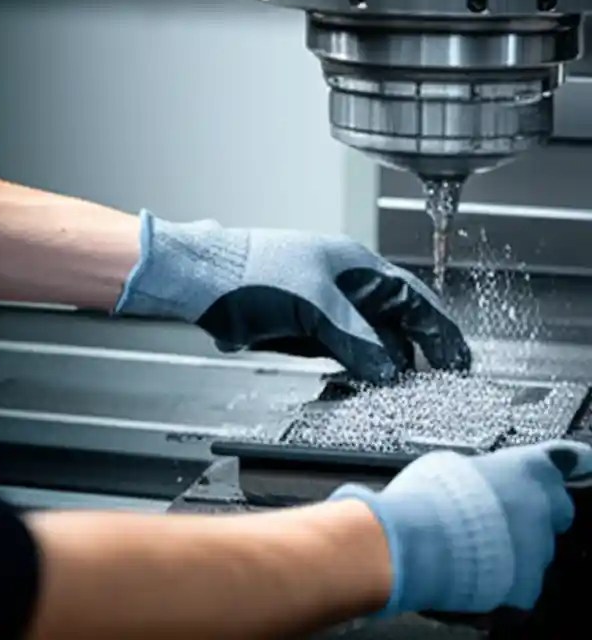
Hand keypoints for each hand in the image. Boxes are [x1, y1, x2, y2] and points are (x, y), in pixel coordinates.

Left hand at [114, 211, 470, 383]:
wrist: (201, 281)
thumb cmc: (251, 273)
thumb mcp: (313, 305)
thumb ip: (354, 337)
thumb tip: (389, 369)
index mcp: (356, 267)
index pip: (413, 299)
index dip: (440, 331)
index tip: (460, 360)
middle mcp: (345, 287)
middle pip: (395, 323)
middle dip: (417, 353)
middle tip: (437, 386)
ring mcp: (324, 309)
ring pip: (369, 341)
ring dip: (385, 365)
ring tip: (403, 393)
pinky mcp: (303, 329)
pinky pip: (341, 352)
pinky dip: (355, 369)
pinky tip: (362, 386)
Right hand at [330, 440, 591, 614]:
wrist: (413, 544)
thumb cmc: (424, 499)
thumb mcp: (447, 465)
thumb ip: (479, 471)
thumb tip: (479, 476)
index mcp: (528, 469)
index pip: (561, 461)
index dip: (552, 468)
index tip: (565, 464)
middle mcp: (543, 508)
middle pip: (557, 510)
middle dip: (535, 513)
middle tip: (501, 516)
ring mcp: (539, 550)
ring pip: (536, 550)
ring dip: (514, 548)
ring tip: (472, 549)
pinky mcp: (527, 587)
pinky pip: (522, 585)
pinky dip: (503, 583)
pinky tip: (473, 575)